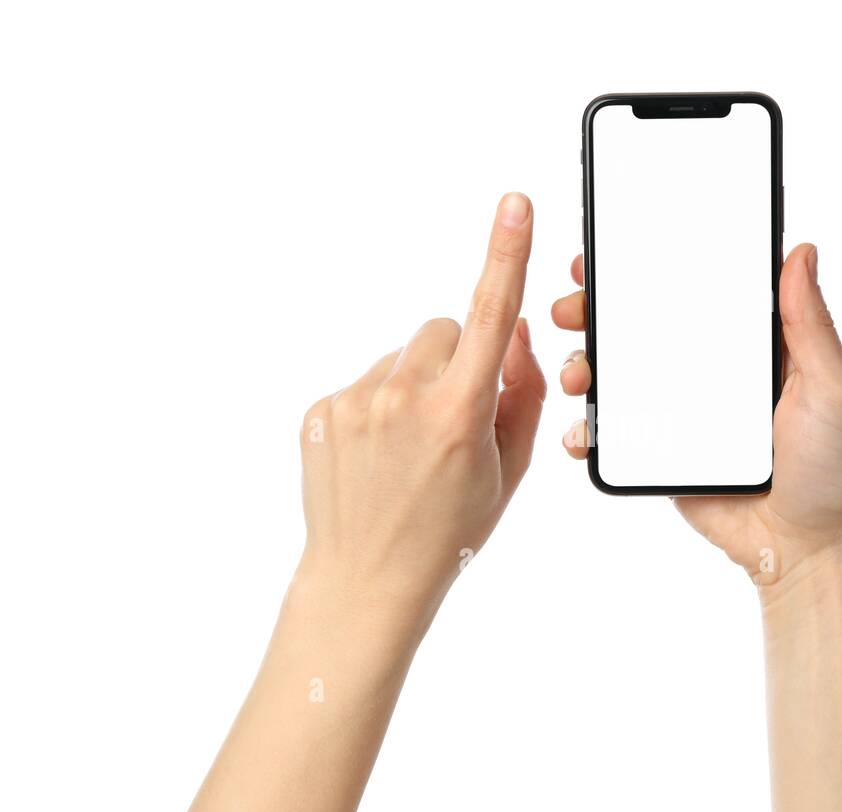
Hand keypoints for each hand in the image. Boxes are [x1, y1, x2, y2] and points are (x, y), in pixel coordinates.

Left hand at [300, 192, 545, 630]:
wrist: (368, 577)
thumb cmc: (449, 530)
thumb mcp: (508, 469)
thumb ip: (520, 393)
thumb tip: (514, 331)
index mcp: (459, 414)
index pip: (490, 317)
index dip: (507, 255)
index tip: (515, 204)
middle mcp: (403, 398)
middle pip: (444, 328)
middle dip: (458, 359)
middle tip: (453, 420)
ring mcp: (355, 402)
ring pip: (404, 354)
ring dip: (415, 382)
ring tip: (410, 446)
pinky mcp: (320, 410)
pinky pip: (365, 379)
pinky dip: (378, 404)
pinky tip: (378, 453)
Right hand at [554, 243, 841, 586]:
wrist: (811, 551)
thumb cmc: (836, 469)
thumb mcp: (832, 388)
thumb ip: (810, 324)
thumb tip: (802, 250)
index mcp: (753, 345)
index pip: (697, 291)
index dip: (654, 267)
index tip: (614, 248)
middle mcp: (712, 373)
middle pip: (644, 327)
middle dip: (599, 312)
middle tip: (572, 306)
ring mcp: (682, 415)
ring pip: (621, 377)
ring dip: (584, 366)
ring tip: (575, 374)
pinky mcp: (663, 456)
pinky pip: (617, 435)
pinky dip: (589, 429)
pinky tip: (579, 430)